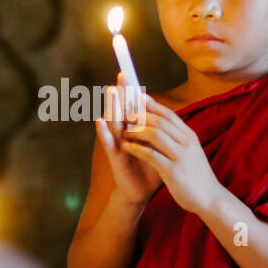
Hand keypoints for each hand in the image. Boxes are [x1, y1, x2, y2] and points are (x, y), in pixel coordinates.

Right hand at [95, 73, 163, 206]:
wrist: (142, 194)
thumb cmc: (151, 170)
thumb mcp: (158, 147)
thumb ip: (158, 132)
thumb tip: (167, 114)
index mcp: (136, 131)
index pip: (133, 107)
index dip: (131, 91)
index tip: (130, 73)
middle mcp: (125, 135)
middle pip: (122, 110)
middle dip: (122, 93)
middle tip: (121, 75)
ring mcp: (118, 145)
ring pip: (115, 122)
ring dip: (112, 107)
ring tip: (111, 91)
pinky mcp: (115, 158)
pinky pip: (109, 143)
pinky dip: (104, 133)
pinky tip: (100, 121)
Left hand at [118, 93, 222, 215]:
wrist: (209, 198)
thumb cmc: (197, 175)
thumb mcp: (191, 152)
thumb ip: (179, 138)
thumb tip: (165, 125)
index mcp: (189, 136)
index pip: (169, 115)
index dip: (152, 106)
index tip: (138, 98)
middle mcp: (186, 142)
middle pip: (159, 121)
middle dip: (140, 116)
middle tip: (125, 115)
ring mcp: (180, 156)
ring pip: (154, 134)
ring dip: (136, 131)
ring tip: (124, 131)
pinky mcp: (173, 170)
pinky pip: (150, 154)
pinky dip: (136, 148)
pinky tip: (126, 147)